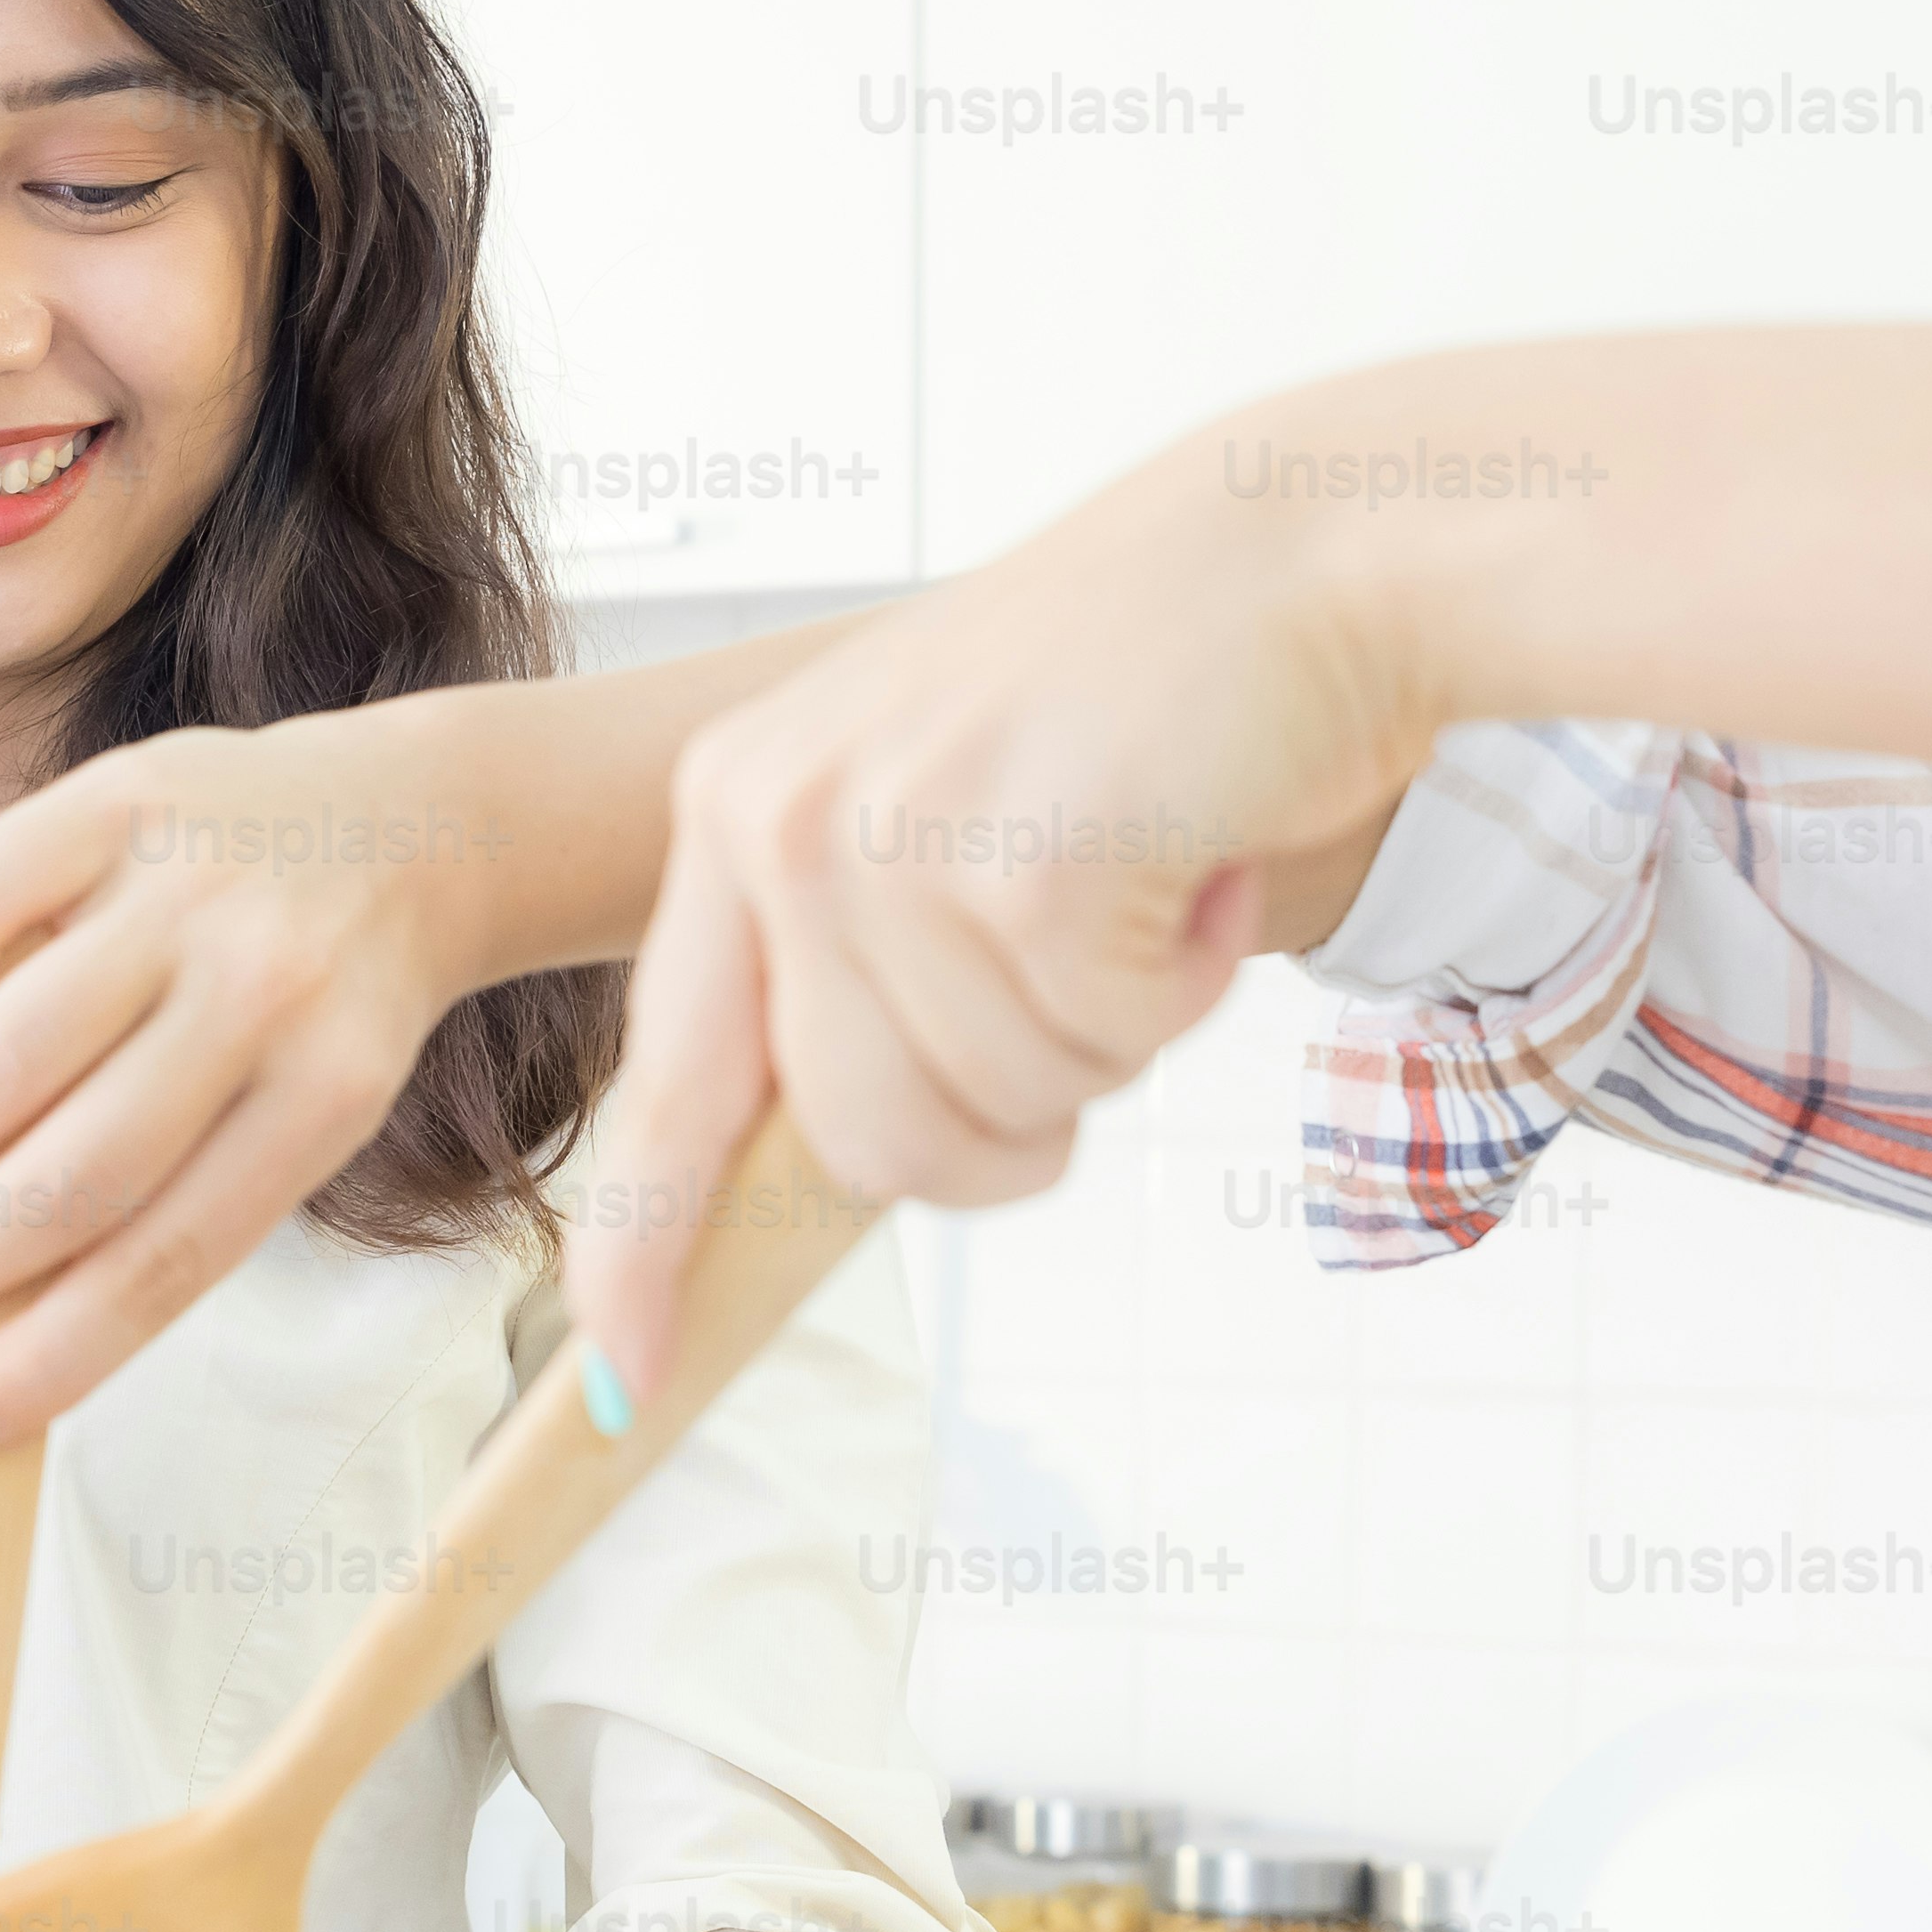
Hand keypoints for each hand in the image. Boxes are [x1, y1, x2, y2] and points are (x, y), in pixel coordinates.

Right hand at [0, 708, 500, 1439]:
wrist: (410, 827)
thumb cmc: (315, 1014)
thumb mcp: (282, 1125)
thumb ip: (137, 1229)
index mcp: (323, 1098)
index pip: (161, 1264)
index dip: (42, 1359)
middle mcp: (264, 990)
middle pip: (75, 1173)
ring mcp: (188, 887)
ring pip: (10, 1051)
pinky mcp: (122, 796)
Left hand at [574, 436, 1428, 1406]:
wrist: (1306, 553)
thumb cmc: (1145, 707)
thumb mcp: (946, 822)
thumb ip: (863, 974)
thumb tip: (846, 1163)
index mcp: (738, 815)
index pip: (665, 1080)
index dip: (646, 1246)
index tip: (624, 1378)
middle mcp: (775, 820)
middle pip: (866, 1144)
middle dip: (1009, 1126)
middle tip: (1097, 986)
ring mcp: (887, 837)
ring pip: (990, 1114)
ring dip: (1107, 1045)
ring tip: (1142, 889)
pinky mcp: (1014, 865)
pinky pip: (1105, 1051)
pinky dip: (1185, 989)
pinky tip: (1196, 863)